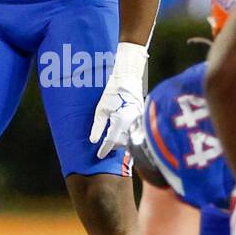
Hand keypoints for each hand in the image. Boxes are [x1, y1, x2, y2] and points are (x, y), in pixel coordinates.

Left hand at [89, 42, 147, 159]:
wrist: (128, 78)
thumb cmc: (112, 91)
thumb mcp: (101, 109)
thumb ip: (98, 126)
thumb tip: (93, 141)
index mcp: (120, 120)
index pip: (111, 141)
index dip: (104, 149)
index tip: (99, 155)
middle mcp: (131, 122)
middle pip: (121, 142)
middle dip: (113, 146)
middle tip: (104, 147)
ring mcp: (138, 120)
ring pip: (129, 137)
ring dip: (121, 141)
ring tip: (113, 142)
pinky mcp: (142, 117)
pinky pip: (135, 131)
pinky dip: (128, 135)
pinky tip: (123, 135)